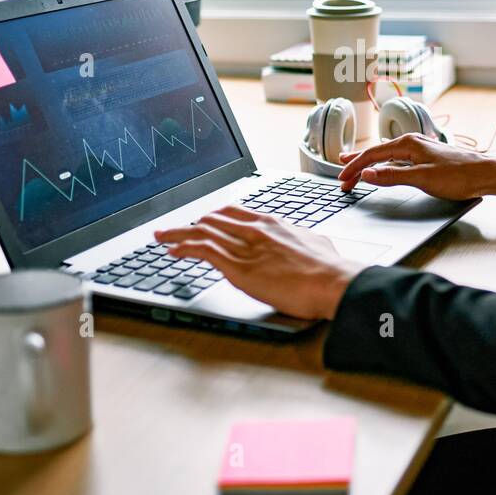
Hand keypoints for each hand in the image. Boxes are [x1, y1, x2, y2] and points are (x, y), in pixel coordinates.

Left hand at [153, 205, 363, 319]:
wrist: (334, 282)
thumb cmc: (329, 269)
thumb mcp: (314, 244)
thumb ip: (300, 241)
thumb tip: (303, 243)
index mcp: (272, 223)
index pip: (232, 212)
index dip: (212, 217)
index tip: (202, 221)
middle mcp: (255, 230)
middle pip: (211, 220)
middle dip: (188, 225)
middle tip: (173, 229)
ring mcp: (245, 248)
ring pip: (201, 233)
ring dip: (177, 235)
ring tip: (162, 237)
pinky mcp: (239, 268)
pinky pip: (203, 252)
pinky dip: (184, 249)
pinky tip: (174, 252)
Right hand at [336, 132, 495, 200]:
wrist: (486, 174)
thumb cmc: (459, 176)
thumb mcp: (422, 178)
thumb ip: (392, 176)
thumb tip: (367, 173)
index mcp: (408, 144)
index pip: (372, 155)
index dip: (354, 167)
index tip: (342, 180)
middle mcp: (412, 142)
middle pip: (377, 153)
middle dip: (357, 163)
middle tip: (340, 173)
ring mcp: (420, 148)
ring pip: (387, 155)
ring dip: (369, 162)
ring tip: (354, 165)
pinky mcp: (427, 156)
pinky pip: (397, 158)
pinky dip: (384, 163)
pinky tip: (383, 166)